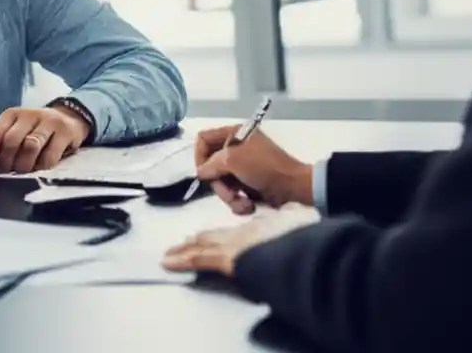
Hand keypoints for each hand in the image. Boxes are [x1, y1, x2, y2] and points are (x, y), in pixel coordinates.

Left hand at [0, 106, 91, 173]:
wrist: (69, 118)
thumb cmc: (32, 130)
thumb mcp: (9, 133)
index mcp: (10, 114)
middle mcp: (28, 114)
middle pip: (11, 141)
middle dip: (5, 162)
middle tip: (5, 174)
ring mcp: (48, 121)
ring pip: (30, 147)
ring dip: (23, 166)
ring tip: (21, 173)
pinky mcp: (64, 131)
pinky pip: (50, 155)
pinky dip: (41, 167)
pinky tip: (38, 170)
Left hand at [161, 203, 319, 276]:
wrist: (301, 242)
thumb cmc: (304, 232)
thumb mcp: (299, 218)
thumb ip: (292, 214)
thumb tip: (294, 208)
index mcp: (259, 228)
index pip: (233, 233)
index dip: (218, 235)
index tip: (207, 236)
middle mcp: (242, 235)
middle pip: (213, 238)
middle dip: (198, 242)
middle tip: (183, 243)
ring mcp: (232, 246)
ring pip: (201, 248)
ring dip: (184, 252)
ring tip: (168, 255)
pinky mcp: (226, 259)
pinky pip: (199, 259)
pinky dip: (182, 261)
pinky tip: (167, 263)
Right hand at [194, 125, 313, 214]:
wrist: (294, 187)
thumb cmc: (263, 167)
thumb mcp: (233, 160)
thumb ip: (211, 164)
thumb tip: (201, 173)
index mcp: (233, 134)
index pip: (204, 140)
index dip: (199, 156)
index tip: (204, 173)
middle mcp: (236, 148)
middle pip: (211, 166)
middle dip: (219, 183)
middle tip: (229, 193)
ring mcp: (243, 167)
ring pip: (221, 183)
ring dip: (229, 197)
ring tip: (243, 203)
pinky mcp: (249, 184)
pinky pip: (233, 193)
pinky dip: (238, 202)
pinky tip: (248, 206)